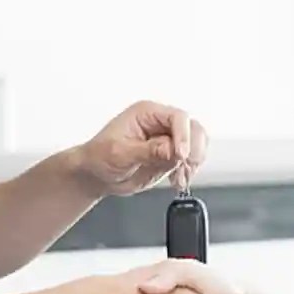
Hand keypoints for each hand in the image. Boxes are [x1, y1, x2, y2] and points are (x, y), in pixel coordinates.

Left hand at [73, 101, 207, 196]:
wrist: (96, 175)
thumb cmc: (99, 157)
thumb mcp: (120, 153)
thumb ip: (148, 151)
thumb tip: (171, 149)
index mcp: (147, 113)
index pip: (177, 117)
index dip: (183, 135)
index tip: (180, 155)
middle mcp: (160, 123)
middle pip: (193, 128)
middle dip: (193, 149)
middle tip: (184, 166)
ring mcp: (168, 140)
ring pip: (196, 143)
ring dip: (193, 162)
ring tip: (179, 177)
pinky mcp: (171, 156)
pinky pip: (191, 160)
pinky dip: (189, 171)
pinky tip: (178, 180)